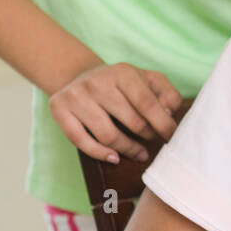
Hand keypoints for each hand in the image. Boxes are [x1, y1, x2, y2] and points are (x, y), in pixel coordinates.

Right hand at [49, 62, 181, 163]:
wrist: (79, 75)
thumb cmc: (120, 83)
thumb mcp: (146, 79)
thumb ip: (166, 93)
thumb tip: (170, 112)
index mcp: (122, 72)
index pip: (147, 103)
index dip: (162, 124)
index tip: (171, 136)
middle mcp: (97, 82)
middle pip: (131, 121)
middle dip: (147, 136)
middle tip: (153, 142)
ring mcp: (76, 96)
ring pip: (108, 135)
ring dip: (128, 149)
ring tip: (139, 154)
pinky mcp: (59, 109)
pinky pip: (81, 141)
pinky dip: (100, 153)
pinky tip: (114, 158)